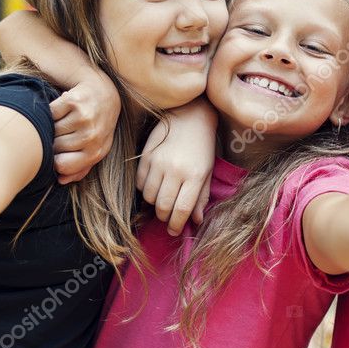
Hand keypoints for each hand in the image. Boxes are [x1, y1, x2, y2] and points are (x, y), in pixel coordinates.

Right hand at [50, 68, 119, 183]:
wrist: (104, 93)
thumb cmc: (98, 125)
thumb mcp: (95, 148)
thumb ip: (80, 167)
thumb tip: (60, 180)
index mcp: (96, 151)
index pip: (62, 166)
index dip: (54, 161)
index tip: (56, 154)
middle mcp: (91, 136)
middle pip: (54, 147)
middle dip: (53, 142)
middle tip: (63, 133)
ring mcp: (83, 117)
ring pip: (50, 130)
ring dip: (52, 126)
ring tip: (64, 121)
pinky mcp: (73, 101)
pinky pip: (49, 113)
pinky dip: (51, 112)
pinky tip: (63, 110)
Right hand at [136, 101, 216, 236]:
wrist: (191, 116)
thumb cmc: (203, 146)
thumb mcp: (208, 171)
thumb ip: (202, 197)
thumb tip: (196, 221)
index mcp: (195, 176)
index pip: (181, 210)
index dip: (176, 226)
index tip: (174, 231)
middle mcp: (176, 170)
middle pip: (162, 206)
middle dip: (164, 217)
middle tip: (168, 217)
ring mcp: (159, 162)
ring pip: (148, 196)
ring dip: (154, 204)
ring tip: (161, 200)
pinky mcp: (146, 155)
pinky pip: (139, 182)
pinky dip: (144, 189)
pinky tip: (153, 186)